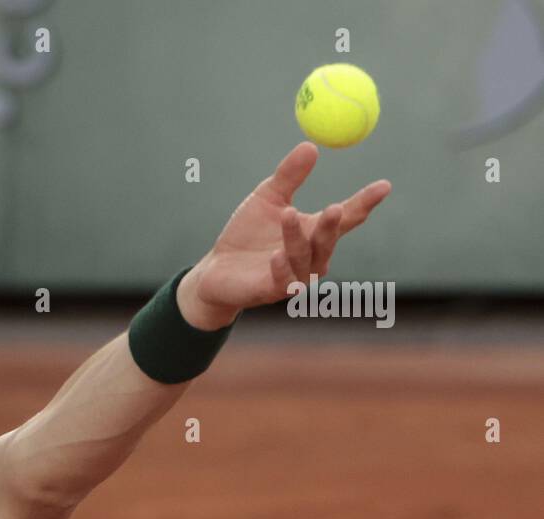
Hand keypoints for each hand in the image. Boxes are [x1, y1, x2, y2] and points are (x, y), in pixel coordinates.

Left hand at [176, 141, 391, 329]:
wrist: (216, 269)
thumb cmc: (247, 234)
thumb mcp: (267, 199)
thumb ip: (289, 176)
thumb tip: (311, 146)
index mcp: (315, 233)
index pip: (346, 217)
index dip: (365, 202)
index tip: (384, 185)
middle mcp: (312, 257)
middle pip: (329, 241)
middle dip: (332, 225)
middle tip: (335, 207)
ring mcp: (295, 276)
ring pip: (304, 258)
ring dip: (297, 237)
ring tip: (288, 214)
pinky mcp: (273, 291)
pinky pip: (283, 281)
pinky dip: (281, 267)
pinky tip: (276, 255)